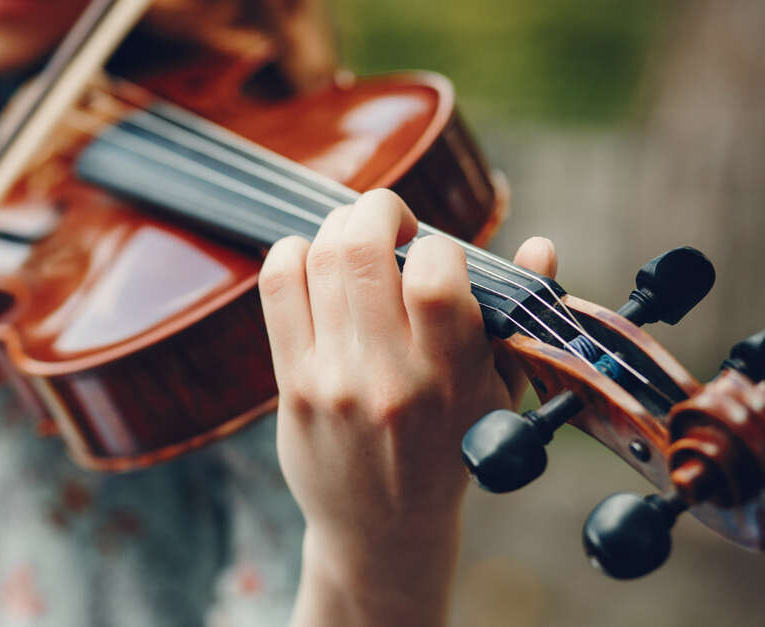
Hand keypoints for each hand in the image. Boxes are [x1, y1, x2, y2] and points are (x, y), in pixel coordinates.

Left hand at [259, 189, 556, 624]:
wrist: (381, 529)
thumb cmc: (448, 451)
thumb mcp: (497, 394)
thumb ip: (519, 318)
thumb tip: (541, 246)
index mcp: (450, 377)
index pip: (435, 276)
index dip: (439, 245)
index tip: (440, 258)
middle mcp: (387, 377)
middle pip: (362, 251)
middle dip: (379, 210)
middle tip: (393, 222)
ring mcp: (332, 379)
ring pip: (319, 259)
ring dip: (340, 226)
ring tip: (359, 238)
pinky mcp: (292, 383)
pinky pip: (278, 288)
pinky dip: (293, 252)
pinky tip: (315, 259)